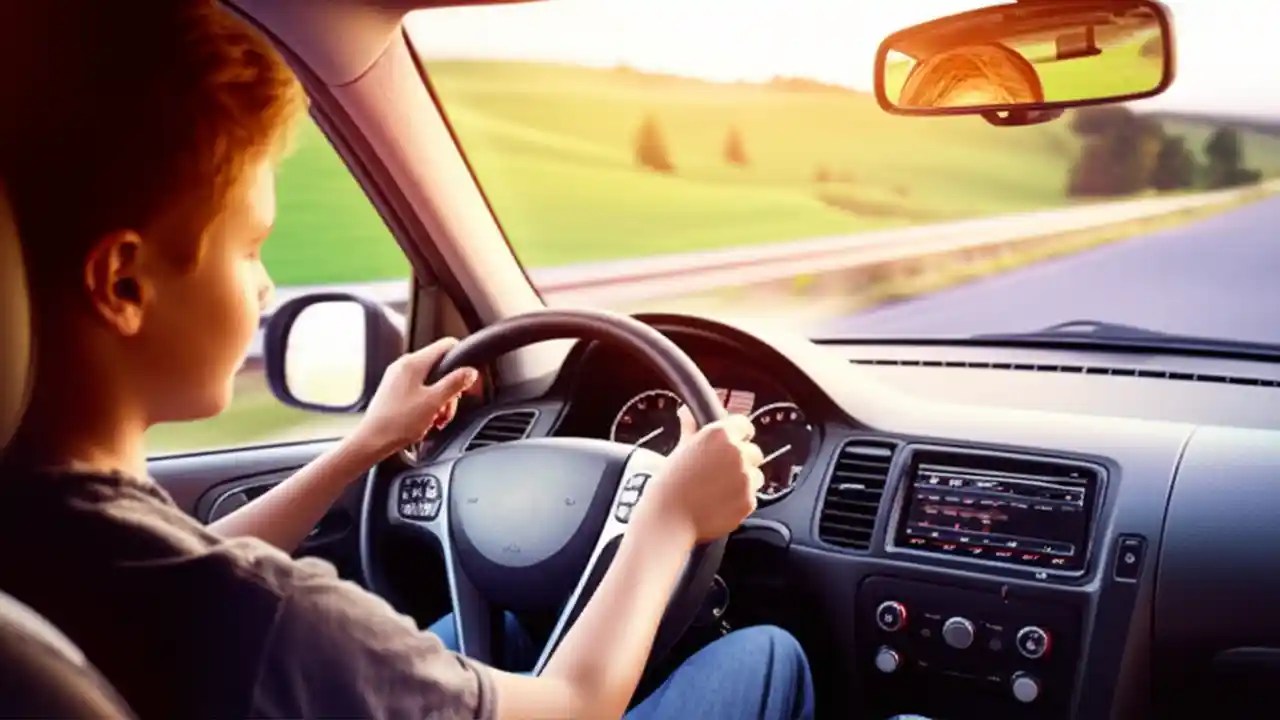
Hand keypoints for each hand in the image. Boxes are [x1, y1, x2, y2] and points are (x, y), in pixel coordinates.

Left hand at [352, 337, 477, 457]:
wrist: (372, 441)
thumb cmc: (397, 422)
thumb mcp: (434, 402)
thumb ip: (454, 384)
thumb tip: (470, 372)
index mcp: (413, 363)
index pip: (446, 346)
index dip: (462, 360)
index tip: (467, 379)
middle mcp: (404, 366)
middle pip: (440, 368)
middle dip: (450, 390)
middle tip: (448, 409)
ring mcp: (398, 378)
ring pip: (431, 382)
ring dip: (440, 400)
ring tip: (437, 418)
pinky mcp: (395, 392)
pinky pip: (420, 391)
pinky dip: (428, 404)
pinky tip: (427, 420)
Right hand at [634, 409, 763, 543]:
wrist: (668, 518)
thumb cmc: (668, 484)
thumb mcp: (679, 449)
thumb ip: (691, 427)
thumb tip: (687, 412)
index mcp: (720, 434)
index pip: (744, 425)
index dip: (738, 434)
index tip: (731, 443)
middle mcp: (737, 452)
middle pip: (753, 451)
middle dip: (742, 459)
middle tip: (719, 470)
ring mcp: (746, 478)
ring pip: (755, 475)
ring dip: (743, 480)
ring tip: (718, 489)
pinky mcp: (749, 501)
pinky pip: (751, 496)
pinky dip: (740, 500)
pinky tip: (719, 503)